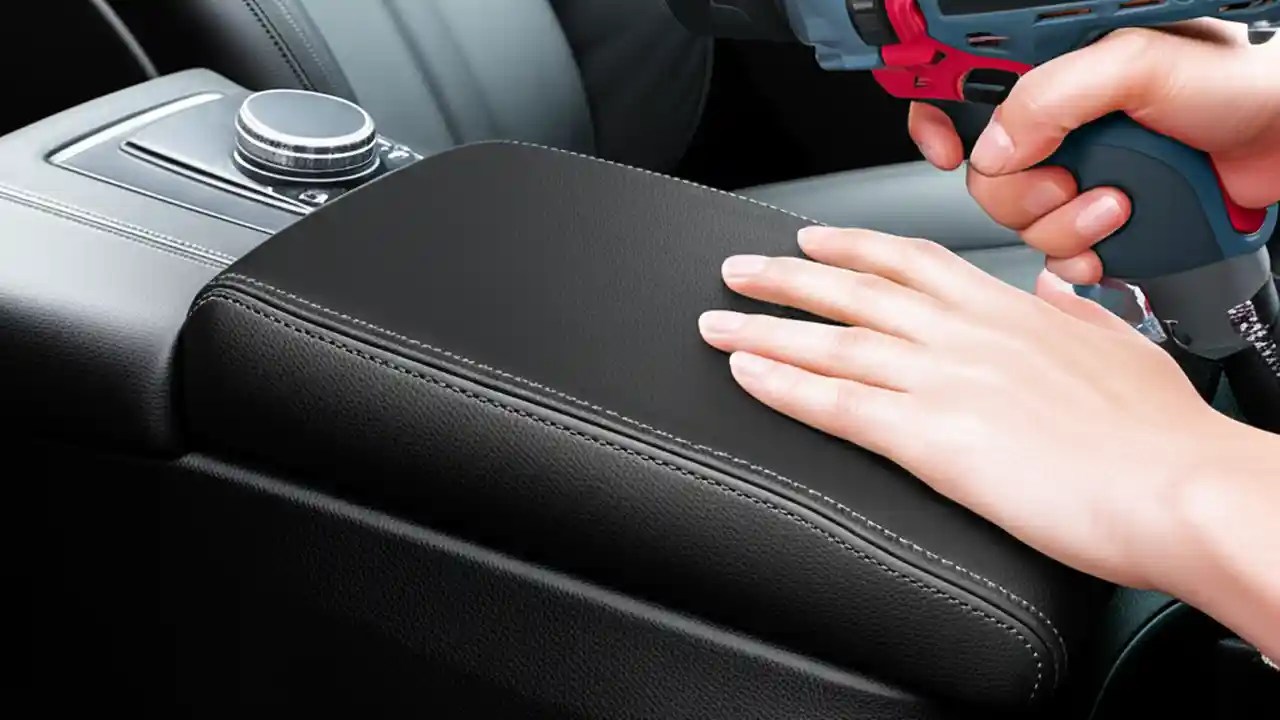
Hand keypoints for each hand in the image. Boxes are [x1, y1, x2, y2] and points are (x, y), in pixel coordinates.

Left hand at [698, 226, 1259, 590]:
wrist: (1176, 484)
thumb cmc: (1160, 430)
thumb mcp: (1121, 344)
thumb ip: (1078, 314)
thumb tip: (1061, 290)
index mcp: (1007, 310)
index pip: (913, 262)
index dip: (853, 246)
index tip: (811, 238)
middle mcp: (963, 335)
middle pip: (853, 291)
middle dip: (785, 277)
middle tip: (736, 269)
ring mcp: (941, 381)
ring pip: (831, 342)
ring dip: (763, 328)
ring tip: (716, 320)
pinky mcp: (930, 437)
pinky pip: (837, 404)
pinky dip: (784, 385)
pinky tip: (747, 374)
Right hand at [908, 21, 1279, 283]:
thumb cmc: (1235, 82)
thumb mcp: (1137, 64)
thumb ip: (1054, 95)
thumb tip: (994, 145)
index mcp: (1051, 70)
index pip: (958, 88)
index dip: (936, 121)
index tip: (946, 148)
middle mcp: (1056, 123)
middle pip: (982, 173)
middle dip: (1021, 188)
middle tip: (1068, 175)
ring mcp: (1076, 172)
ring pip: (1016, 219)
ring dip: (1063, 224)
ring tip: (1115, 201)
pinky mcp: (1097, 219)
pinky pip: (1053, 254)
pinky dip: (1080, 254)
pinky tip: (1114, 233)